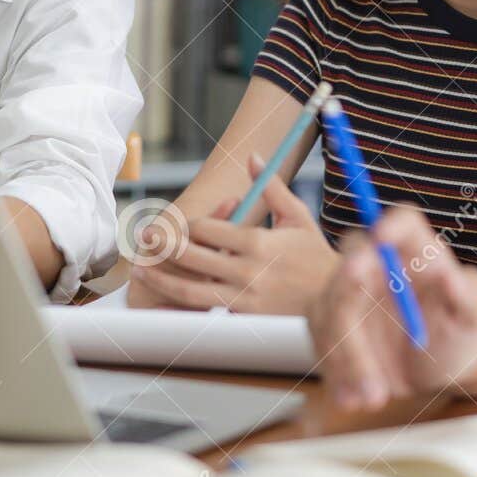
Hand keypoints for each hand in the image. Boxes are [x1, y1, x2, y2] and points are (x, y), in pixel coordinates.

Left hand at [130, 154, 338, 313]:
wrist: (336, 301)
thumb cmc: (316, 257)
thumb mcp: (297, 217)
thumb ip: (271, 187)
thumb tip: (253, 156)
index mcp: (256, 243)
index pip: (208, 230)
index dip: (192, 227)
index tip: (188, 227)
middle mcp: (245, 271)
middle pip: (192, 257)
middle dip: (165, 247)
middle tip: (145, 239)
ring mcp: (242, 298)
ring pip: (190, 289)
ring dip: (161, 280)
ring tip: (140, 271)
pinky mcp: (242, 320)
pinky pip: (204, 314)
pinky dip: (180, 310)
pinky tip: (160, 304)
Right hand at [310, 206, 476, 410]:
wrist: (442, 367)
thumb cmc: (463, 333)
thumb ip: (471, 298)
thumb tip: (454, 275)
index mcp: (418, 251)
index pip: (404, 222)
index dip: (390, 226)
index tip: (381, 239)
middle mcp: (378, 264)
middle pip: (353, 266)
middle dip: (353, 307)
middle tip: (367, 339)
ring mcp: (349, 292)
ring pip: (330, 311)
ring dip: (347, 357)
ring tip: (375, 396)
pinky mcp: (330, 322)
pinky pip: (321, 343)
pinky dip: (336, 373)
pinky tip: (356, 398)